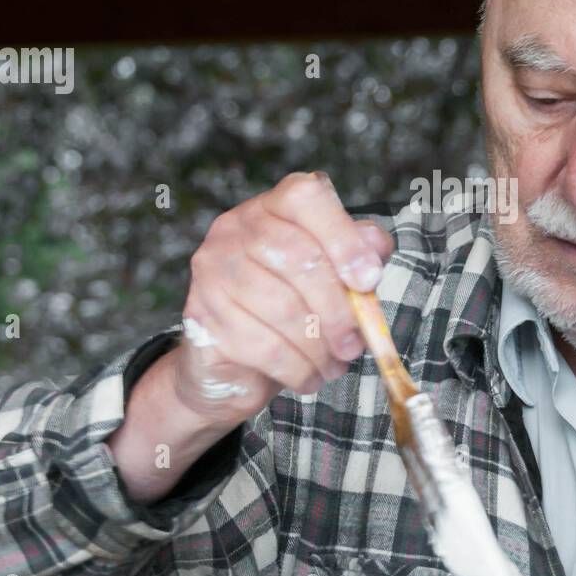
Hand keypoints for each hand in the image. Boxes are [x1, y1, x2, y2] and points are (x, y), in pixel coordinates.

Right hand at [166, 170, 393, 428]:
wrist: (232, 364)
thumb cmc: (291, 308)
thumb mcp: (333, 277)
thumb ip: (359, 254)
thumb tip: (375, 249)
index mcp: (273, 207)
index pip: (306, 198)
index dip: (343, 238)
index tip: (369, 281)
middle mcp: (235, 228)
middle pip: (299, 257)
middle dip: (337, 308)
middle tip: (355, 343)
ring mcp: (212, 269)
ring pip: (282, 307)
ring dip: (319, 346)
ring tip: (334, 364)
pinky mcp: (201, 314)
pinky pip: (261, 345)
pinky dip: (296, 368)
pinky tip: (309, 377)